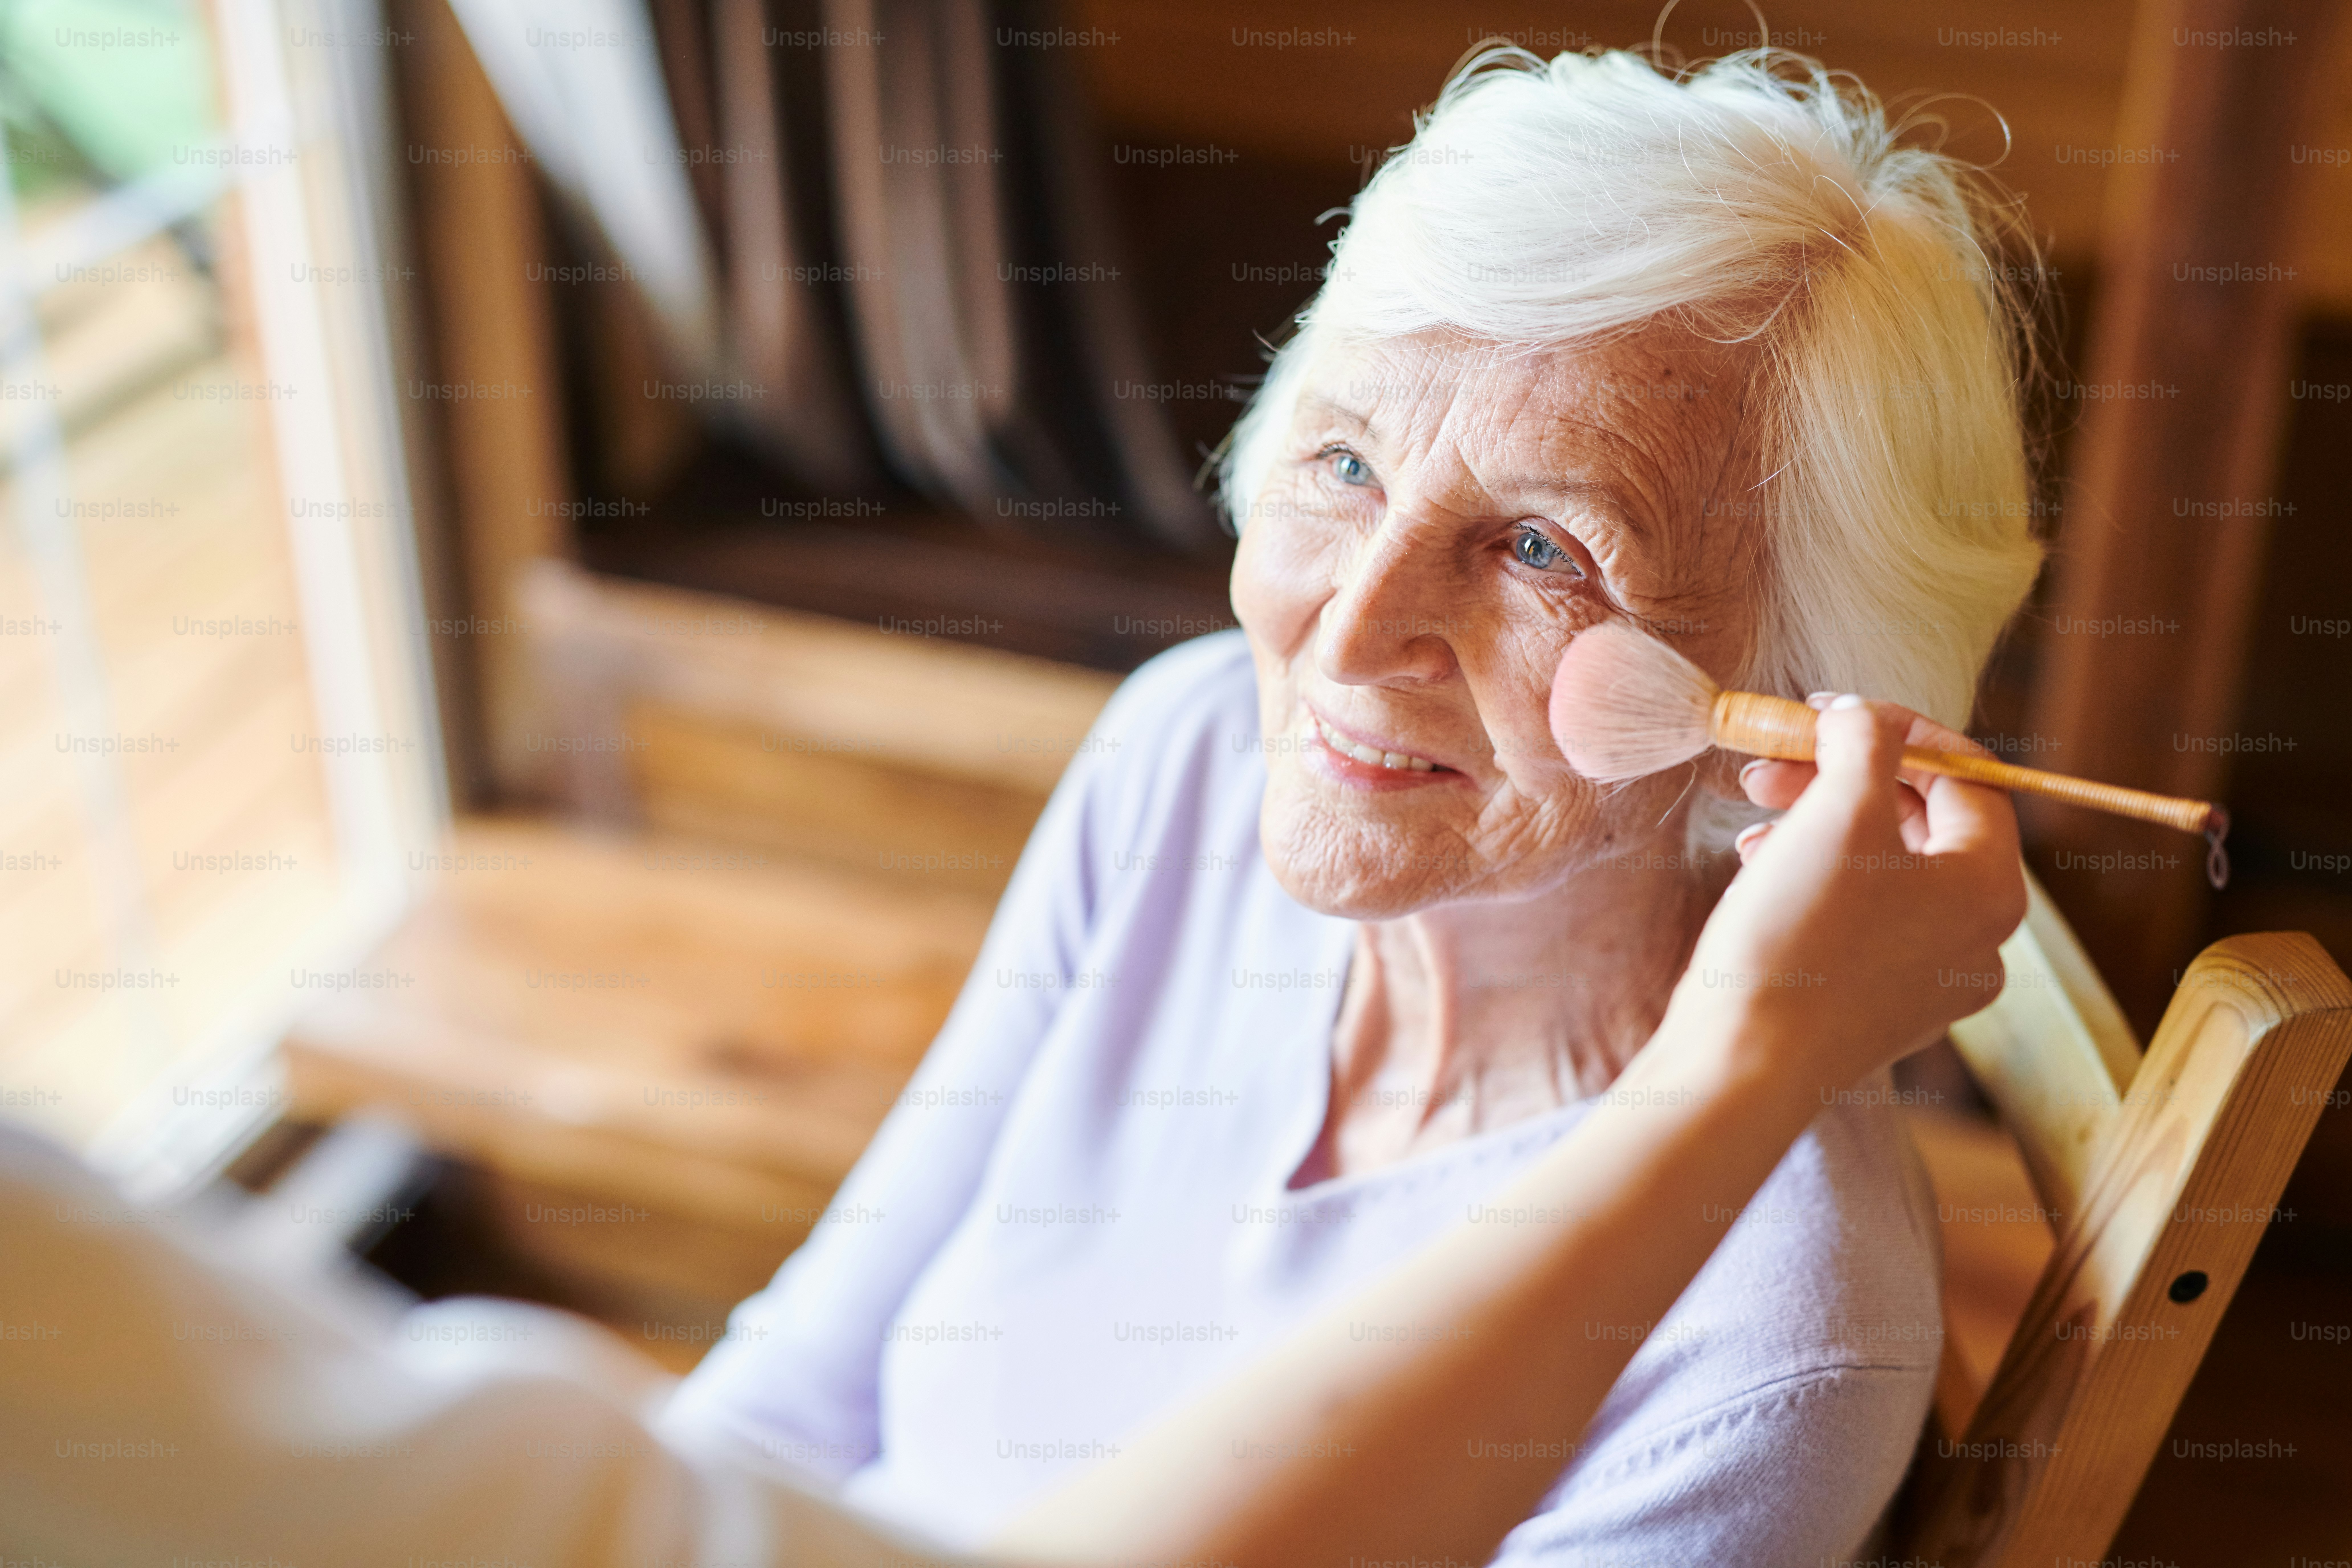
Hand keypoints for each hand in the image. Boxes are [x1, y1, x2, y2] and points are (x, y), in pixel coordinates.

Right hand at [1664, 695, 2026, 1091]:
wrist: (1744, 1065)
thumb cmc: (1801, 936)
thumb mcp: (1838, 810)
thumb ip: (1864, 742)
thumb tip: (1864, 716)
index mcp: (1991, 890)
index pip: (1969, 780)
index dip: (1901, 731)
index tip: (1831, 712)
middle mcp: (1976, 941)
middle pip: (1921, 824)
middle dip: (1844, 780)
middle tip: (1776, 764)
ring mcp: (1927, 982)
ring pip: (1882, 871)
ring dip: (1818, 827)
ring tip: (1754, 821)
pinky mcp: (1874, 1008)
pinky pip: (1857, 919)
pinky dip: (1812, 880)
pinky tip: (1759, 874)